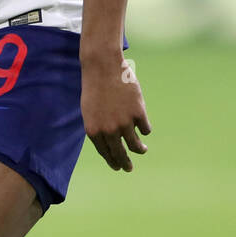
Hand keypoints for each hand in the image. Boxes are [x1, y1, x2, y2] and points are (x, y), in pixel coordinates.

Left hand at [80, 55, 150, 171]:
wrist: (103, 68)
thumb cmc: (95, 89)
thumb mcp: (90, 112)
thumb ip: (99, 129)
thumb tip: (111, 144)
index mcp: (94, 131)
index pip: (105, 153)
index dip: (113, 162)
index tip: (118, 167)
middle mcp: (109, 130)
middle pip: (120, 154)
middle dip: (126, 164)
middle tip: (129, 169)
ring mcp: (125, 123)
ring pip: (136, 144)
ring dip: (140, 150)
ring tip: (143, 150)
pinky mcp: (139, 113)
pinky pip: (145, 128)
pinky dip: (145, 129)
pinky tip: (144, 128)